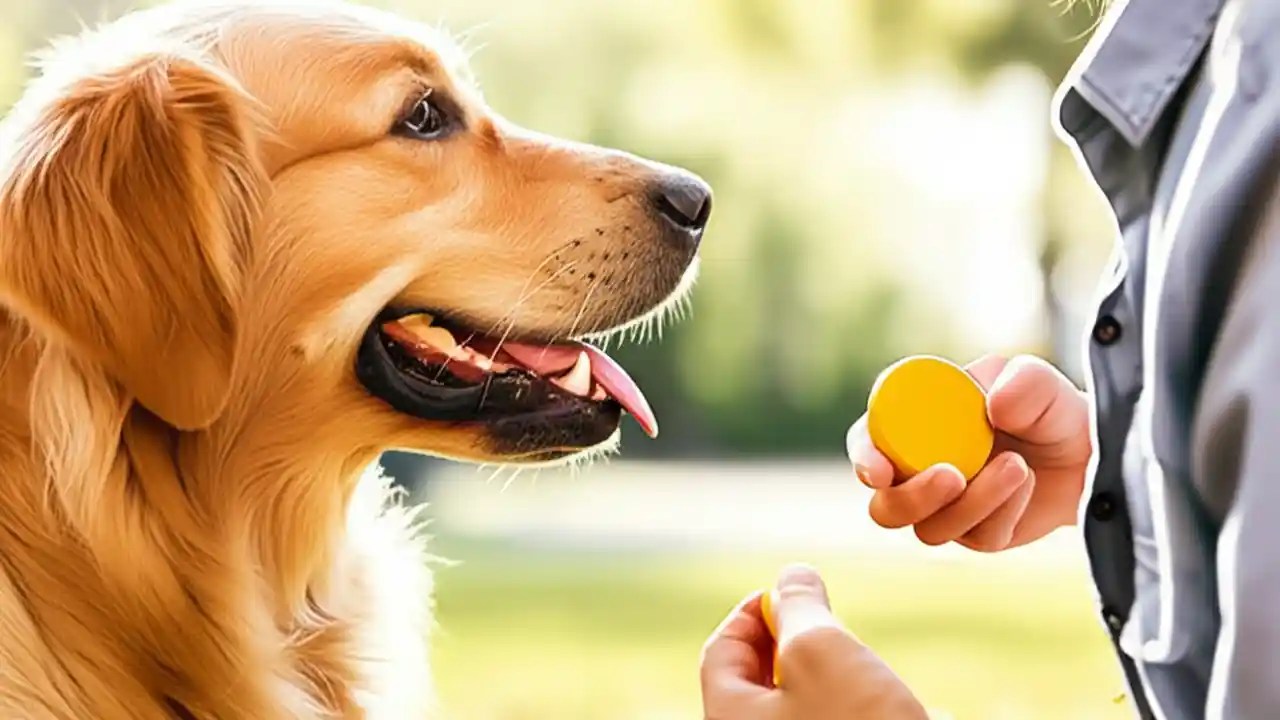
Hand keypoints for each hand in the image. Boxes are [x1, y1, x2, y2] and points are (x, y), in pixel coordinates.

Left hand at [701, 565, 927, 719]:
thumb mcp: (822, 649)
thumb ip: (800, 607)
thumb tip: (792, 576)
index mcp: (727, 719)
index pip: (721, 652)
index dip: (754, 612)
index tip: (791, 595)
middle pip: (755, 682)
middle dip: (793, 646)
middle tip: (829, 629)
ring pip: (794, 708)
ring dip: (827, 680)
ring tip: (861, 674)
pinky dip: (851, 710)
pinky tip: (884, 707)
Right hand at [848, 355, 1090, 550]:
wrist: (1088, 452)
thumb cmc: (1049, 409)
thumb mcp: (1043, 382)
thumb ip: (1023, 380)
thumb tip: (994, 406)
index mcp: (912, 419)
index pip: (869, 436)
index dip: (864, 454)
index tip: (880, 470)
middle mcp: (917, 466)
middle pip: (885, 502)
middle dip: (912, 497)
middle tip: (954, 476)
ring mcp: (943, 506)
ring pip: (927, 528)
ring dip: (970, 503)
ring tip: (1018, 467)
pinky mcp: (973, 533)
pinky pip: (975, 538)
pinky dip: (1002, 513)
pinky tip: (1026, 485)